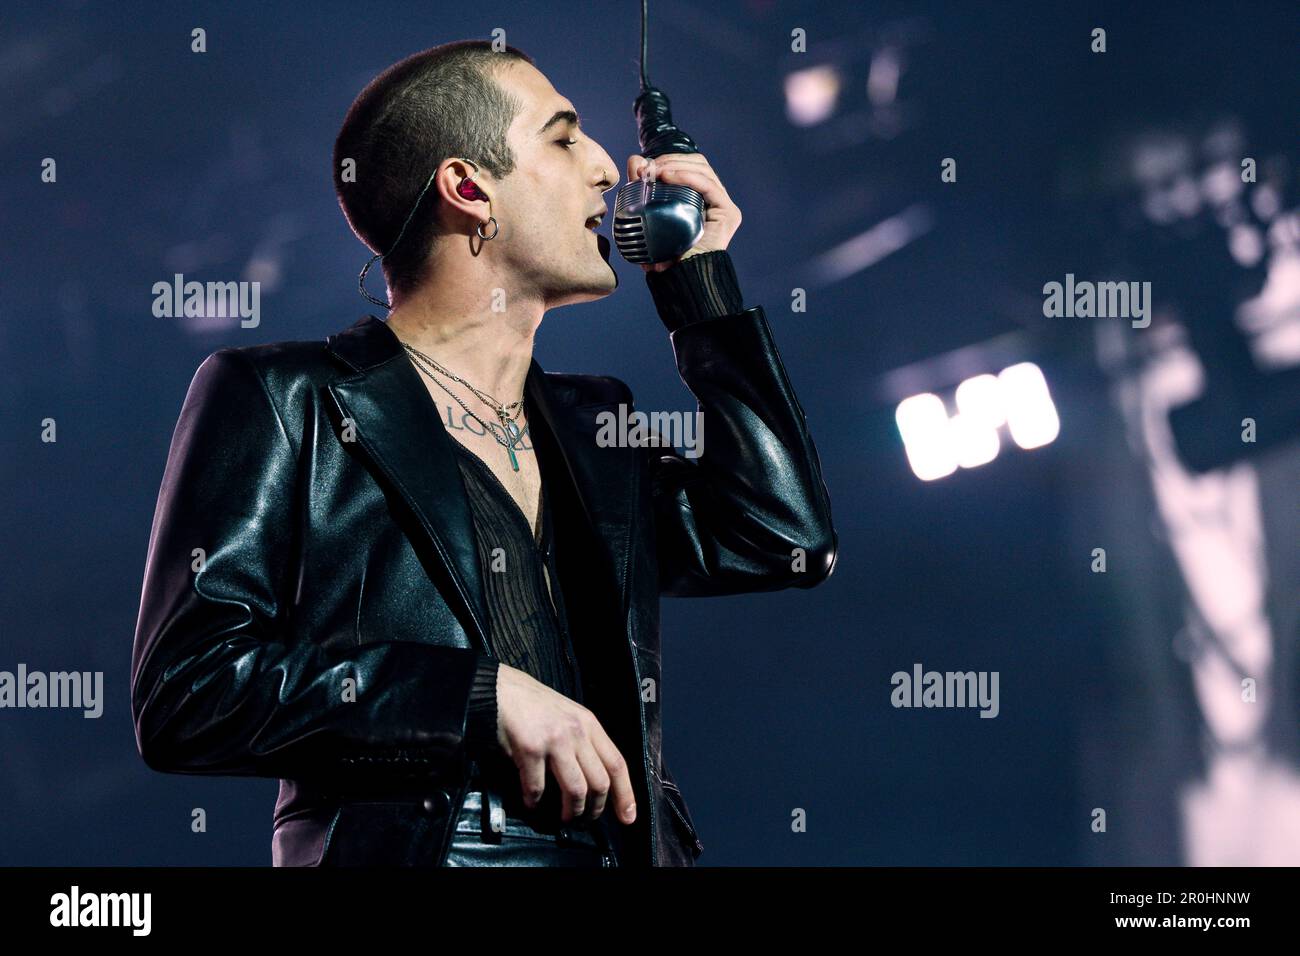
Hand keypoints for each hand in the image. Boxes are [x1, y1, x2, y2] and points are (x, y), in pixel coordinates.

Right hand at [494, 663, 636, 824]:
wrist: (500, 689)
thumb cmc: (533, 704)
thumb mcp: (569, 715)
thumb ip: (584, 741)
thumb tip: (595, 779)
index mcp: (590, 724)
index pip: (617, 763)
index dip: (625, 794)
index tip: (628, 817)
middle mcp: (577, 732)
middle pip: (600, 782)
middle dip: (595, 809)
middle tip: (586, 820)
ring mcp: (555, 740)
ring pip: (576, 789)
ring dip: (572, 811)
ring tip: (564, 818)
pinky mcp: (530, 748)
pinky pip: (538, 787)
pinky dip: (535, 801)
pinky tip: (531, 803)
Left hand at [625, 152, 742, 272]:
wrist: (679, 278)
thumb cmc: (665, 252)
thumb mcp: (650, 214)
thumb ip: (642, 187)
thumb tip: (635, 160)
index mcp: (701, 197)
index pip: (690, 166)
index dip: (669, 159)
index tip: (645, 166)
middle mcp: (715, 199)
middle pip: (698, 164)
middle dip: (672, 160)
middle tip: (649, 168)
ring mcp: (724, 206)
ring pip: (703, 170)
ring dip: (677, 165)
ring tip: (656, 171)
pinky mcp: (728, 213)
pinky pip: (709, 186)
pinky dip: (688, 176)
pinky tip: (669, 176)